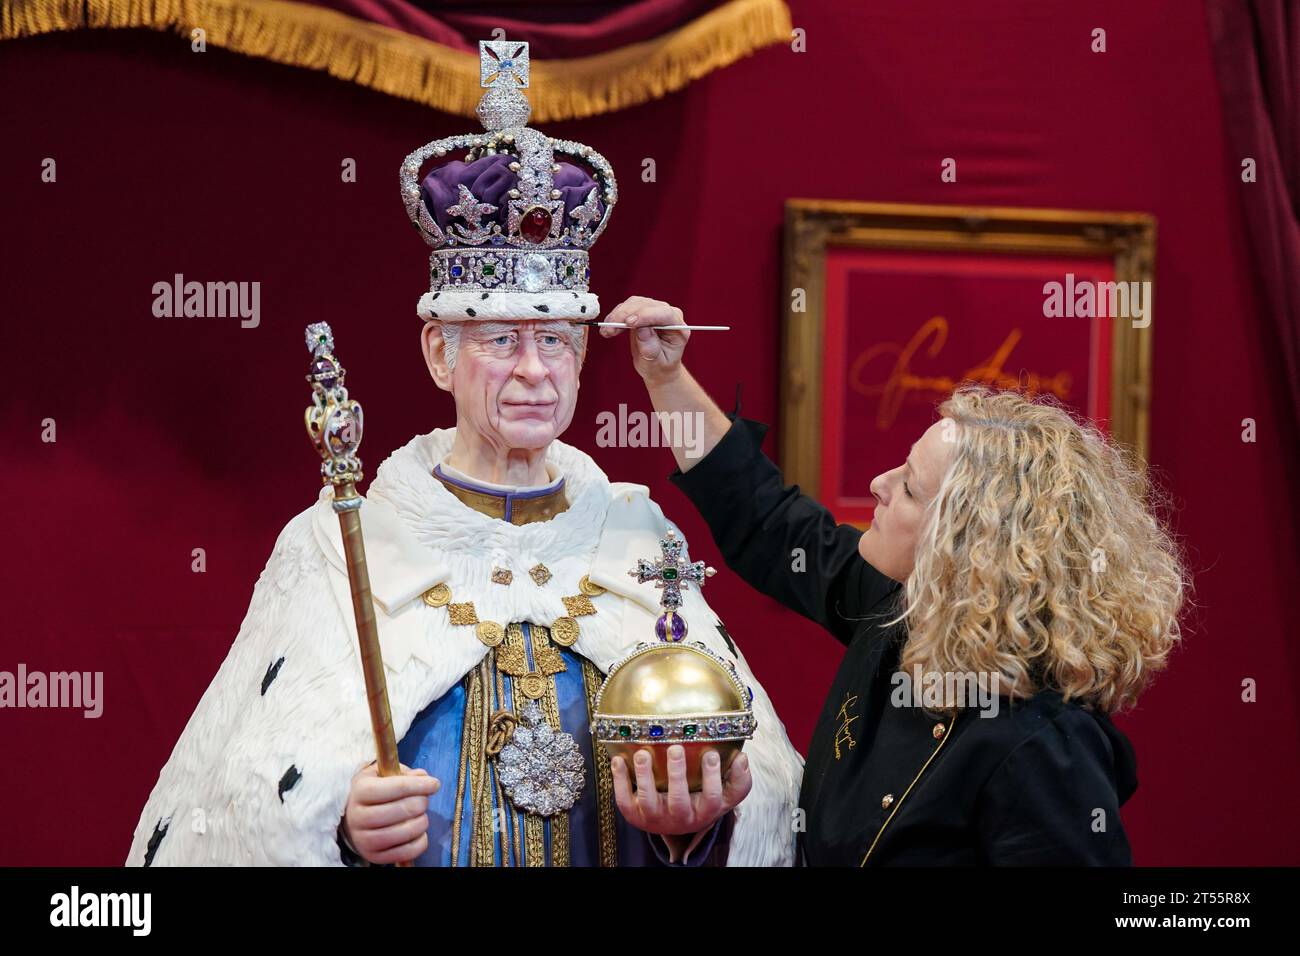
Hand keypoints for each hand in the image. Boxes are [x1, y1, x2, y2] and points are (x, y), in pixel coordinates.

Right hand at [342, 761, 439, 864]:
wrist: (351, 818)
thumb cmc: (373, 793)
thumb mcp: (383, 775)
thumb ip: (404, 773)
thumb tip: (423, 777)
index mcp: (360, 791)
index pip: (396, 787)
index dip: (419, 785)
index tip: (435, 784)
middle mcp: (358, 817)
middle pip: (401, 810)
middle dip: (421, 803)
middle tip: (424, 800)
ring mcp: (364, 840)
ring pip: (404, 832)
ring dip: (421, 822)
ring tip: (420, 816)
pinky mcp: (373, 856)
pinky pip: (406, 852)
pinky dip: (420, 842)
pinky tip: (418, 832)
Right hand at [600, 295, 690, 383]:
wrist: (657, 367)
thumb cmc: (660, 366)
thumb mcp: (656, 363)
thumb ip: (650, 347)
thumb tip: (641, 329)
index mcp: (678, 328)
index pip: (665, 314)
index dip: (646, 315)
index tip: (629, 322)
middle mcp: (669, 315)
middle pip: (647, 306)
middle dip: (626, 315)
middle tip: (610, 330)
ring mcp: (655, 310)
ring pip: (635, 303)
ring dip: (618, 315)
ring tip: (607, 331)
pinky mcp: (642, 311)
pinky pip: (627, 307)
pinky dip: (615, 316)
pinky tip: (608, 328)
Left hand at [611, 745, 750, 836]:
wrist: (676, 823)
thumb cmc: (702, 800)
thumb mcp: (724, 795)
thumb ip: (739, 779)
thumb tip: (742, 757)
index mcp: (704, 811)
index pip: (712, 798)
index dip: (712, 778)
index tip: (711, 754)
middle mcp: (680, 818)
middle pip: (679, 801)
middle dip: (676, 775)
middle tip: (675, 748)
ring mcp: (655, 817)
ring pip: (649, 801)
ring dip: (645, 777)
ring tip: (643, 753)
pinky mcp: (634, 814)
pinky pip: (624, 800)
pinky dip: (620, 780)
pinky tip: (619, 760)